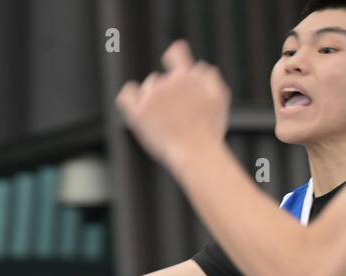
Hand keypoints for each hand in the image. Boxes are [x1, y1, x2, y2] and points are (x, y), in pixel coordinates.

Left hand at [116, 41, 230, 166]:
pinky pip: (126, 96)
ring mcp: (151, 97)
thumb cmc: (210, 129)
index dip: (174, 56)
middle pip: (158, 79)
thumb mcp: (220, 97)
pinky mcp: (138, 114)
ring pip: (146, 89)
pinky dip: (130, 97)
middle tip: (175, 115)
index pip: (175, 52)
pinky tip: (135, 106)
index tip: (172, 61)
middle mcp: (167, 82)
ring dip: (152, 100)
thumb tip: (196, 67)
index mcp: (186, 75)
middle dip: (165, 93)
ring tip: (165, 121)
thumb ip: (208, 77)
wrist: (197, 153)